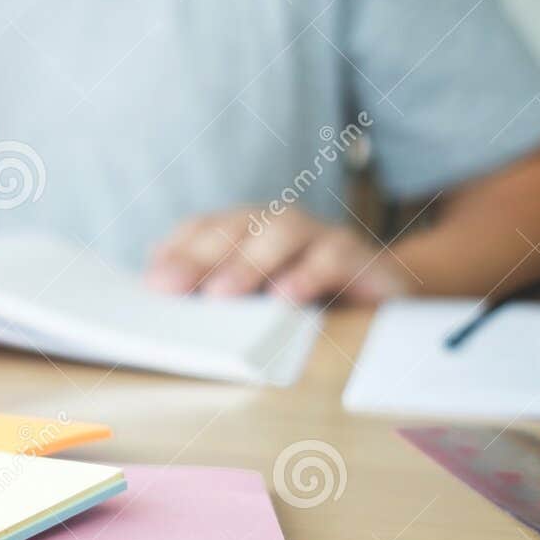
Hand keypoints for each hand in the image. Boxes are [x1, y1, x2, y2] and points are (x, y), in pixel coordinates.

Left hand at [144, 207, 413, 304]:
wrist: (388, 310)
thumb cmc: (308, 311)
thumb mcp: (256, 309)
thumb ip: (212, 303)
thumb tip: (161, 298)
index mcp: (247, 233)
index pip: (205, 229)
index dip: (178, 250)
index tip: (152, 282)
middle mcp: (280, 227)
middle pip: (236, 227)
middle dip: (201, 257)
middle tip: (173, 289)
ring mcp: (321, 237)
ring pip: (281, 232)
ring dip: (247, 262)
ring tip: (221, 295)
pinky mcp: (362, 259)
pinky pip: (334, 258)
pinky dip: (309, 274)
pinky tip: (286, 296)